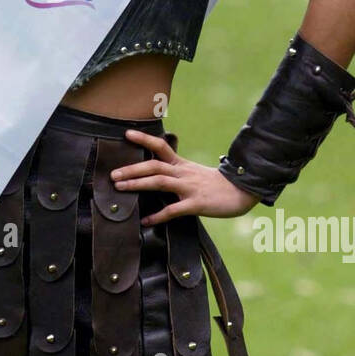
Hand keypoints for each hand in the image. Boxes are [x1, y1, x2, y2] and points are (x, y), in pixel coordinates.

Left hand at [111, 129, 260, 226]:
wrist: (242, 191)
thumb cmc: (215, 185)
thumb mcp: (194, 173)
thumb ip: (176, 172)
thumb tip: (155, 174)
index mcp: (182, 165)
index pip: (160, 146)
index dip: (143, 140)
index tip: (126, 134)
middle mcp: (183, 173)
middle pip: (154, 166)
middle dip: (132, 169)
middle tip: (112, 175)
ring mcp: (189, 188)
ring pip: (160, 182)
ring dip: (138, 184)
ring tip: (121, 189)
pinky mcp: (196, 204)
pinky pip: (174, 210)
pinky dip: (158, 215)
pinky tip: (146, 220)